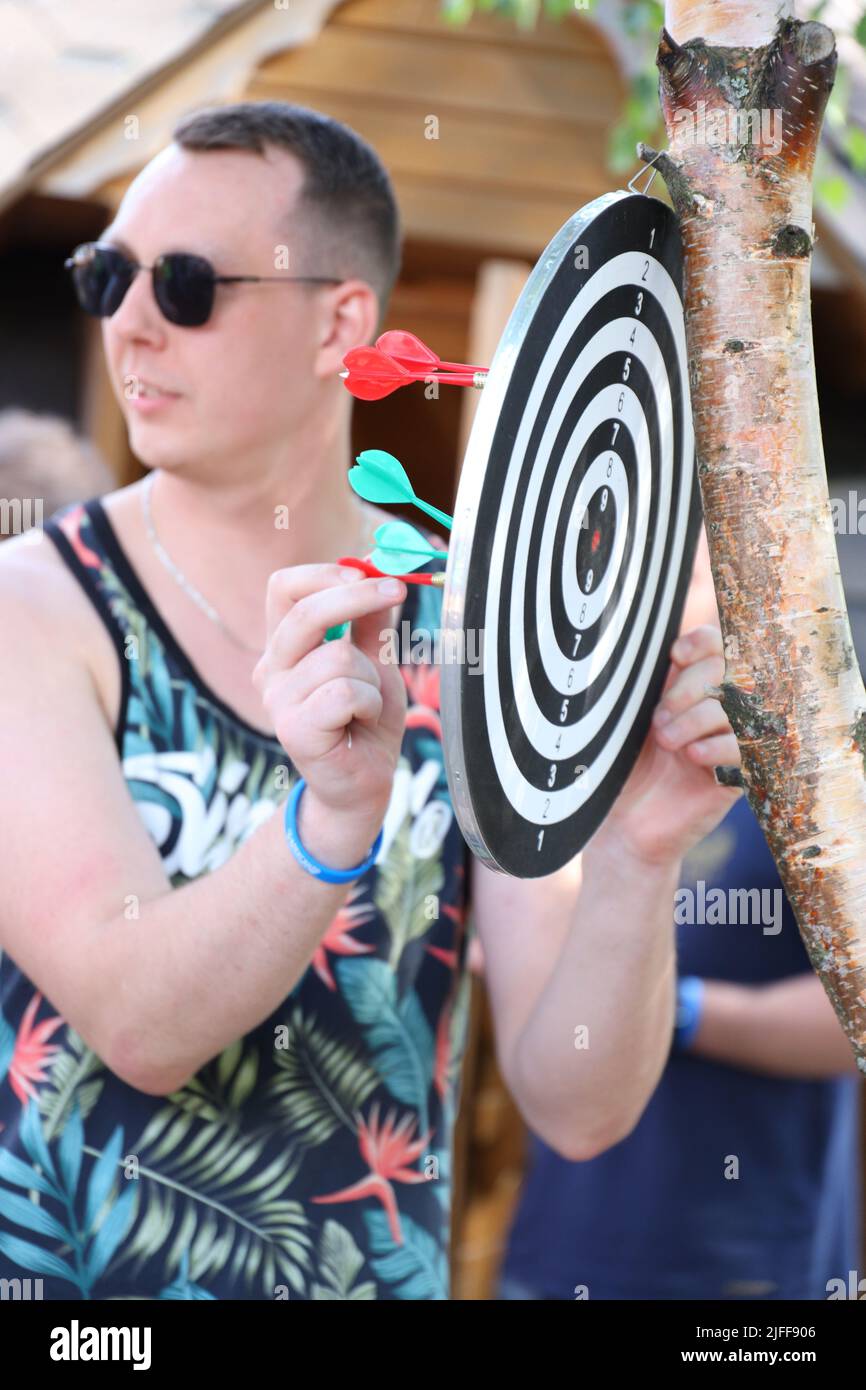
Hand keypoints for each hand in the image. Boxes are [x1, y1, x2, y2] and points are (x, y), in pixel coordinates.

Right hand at [252, 563, 407, 821]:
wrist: (362, 786)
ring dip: (371, 678)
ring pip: (339, 657)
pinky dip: (368, 703)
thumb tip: (379, 566)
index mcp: (285, 646)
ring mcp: (278, 700)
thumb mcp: (375, 661)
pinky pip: (345, 692)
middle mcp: (272, 668)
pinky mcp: (294, 729)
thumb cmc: (365, 722)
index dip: (326, 573)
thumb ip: (372, 620)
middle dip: (358, 596)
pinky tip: (360, 723)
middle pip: (305, 611)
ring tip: (366, 705)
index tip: (372, 574)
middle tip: (397, 591)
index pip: (284, 588)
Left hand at [591, 624, 742, 867]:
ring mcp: (729, 741)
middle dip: (691, 686)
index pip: (717, 643)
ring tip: (667, 741)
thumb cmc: (616, 770)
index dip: (702, 642)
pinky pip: (748, 747)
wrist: (621, 828)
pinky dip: (719, 746)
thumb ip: (640, 682)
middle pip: (730, 668)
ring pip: (740, 706)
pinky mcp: (739, 776)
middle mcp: (713, 708)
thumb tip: (647, 641)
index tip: (673, 656)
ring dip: (698, 718)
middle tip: (658, 718)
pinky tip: (692, 758)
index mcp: (688, 686)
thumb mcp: (624, 720)